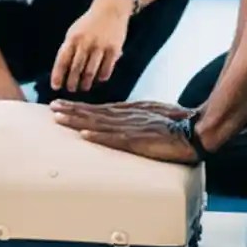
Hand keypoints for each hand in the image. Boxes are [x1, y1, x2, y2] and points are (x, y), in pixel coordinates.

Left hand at [49, 100, 199, 162]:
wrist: (194, 130)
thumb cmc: (177, 123)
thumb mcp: (151, 113)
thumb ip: (134, 116)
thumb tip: (120, 119)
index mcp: (129, 111)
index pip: (98, 108)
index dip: (79, 107)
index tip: (62, 105)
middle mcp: (126, 116)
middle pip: (93, 113)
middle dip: (71, 110)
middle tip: (51, 108)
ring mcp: (131, 128)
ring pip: (98, 123)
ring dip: (77, 120)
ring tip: (59, 118)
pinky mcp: (139, 141)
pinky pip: (115, 139)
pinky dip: (99, 136)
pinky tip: (85, 135)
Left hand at [50, 0, 129, 92]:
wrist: (111, 9)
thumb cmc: (90, 23)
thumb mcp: (74, 31)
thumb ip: (69, 48)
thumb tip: (61, 70)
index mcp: (73, 38)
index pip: (62, 60)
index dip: (58, 75)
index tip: (55, 86)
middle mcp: (85, 43)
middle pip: (76, 69)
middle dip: (72, 82)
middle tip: (71, 89)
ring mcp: (100, 46)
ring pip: (90, 72)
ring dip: (86, 83)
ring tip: (84, 87)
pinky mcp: (113, 49)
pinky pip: (106, 69)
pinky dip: (101, 77)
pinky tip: (99, 80)